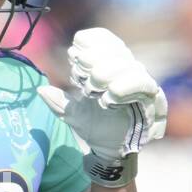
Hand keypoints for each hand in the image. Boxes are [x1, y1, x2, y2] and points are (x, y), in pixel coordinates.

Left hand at [37, 28, 166, 180]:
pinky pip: (141, 82)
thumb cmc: (96, 127)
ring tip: (91, 90)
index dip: (88, 42)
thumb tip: (40, 90)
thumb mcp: (72, 114)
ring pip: (128, 64)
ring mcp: (141, 82)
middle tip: (81, 78)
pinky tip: (107, 99)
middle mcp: (128, 69)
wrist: (111, 152)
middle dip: (93, 60)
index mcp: (109, 66)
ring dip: (105, 73)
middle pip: (115, 49)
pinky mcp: (151, 97)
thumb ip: (58, 102)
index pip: (104, 38)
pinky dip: (122, 88)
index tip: (73, 55)